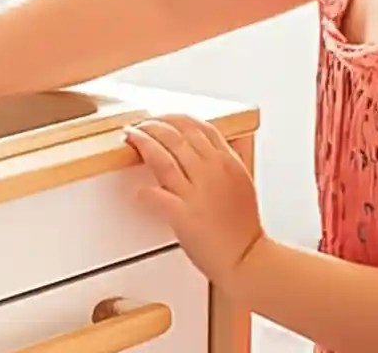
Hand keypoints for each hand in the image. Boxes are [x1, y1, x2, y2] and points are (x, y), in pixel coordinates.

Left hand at [124, 114, 265, 287]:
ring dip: (142, 142)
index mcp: (228, 163)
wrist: (248, 260)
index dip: (174, 118)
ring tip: (130, 137)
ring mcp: (198, 193)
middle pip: (178, 135)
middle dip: (153, 124)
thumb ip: (222, 162)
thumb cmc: (242, 228)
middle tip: (139, 124)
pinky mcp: (184, 215)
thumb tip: (202, 148)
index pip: (199, 126)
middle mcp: (213, 172)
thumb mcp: (241, 183)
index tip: (160, 118)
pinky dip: (143, 191)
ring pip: (163, 156)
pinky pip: (155, 196)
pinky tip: (137, 191)